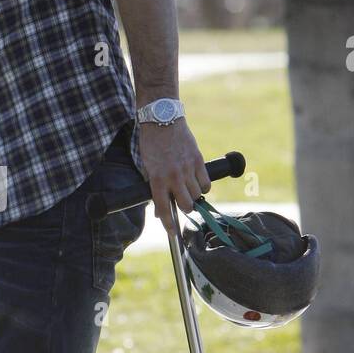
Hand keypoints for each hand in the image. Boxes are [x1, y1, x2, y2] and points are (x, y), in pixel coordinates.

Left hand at [138, 119, 210, 235]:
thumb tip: (160, 211)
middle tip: (182, 203)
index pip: (164, 208)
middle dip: (185, 208)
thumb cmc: (151, 144)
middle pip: (187, 205)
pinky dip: (203, 186)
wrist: (162, 119)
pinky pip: (206, 182)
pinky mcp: (198, 160)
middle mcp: (173, 176)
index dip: (169, 224)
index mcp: (157, 179)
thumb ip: (154, 188)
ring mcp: (187, 168)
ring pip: (197, 195)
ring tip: (187, 188)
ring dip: (193, 196)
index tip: (173, 234)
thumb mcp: (147, 167)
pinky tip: (197, 182)